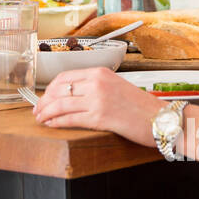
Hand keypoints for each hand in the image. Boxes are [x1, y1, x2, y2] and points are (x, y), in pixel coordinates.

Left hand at [32, 67, 161, 144]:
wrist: (161, 118)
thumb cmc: (141, 106)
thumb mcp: (116, 86)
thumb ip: (95, 87)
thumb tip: (72, 95)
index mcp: (100, 73)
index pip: (65, 77)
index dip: (50, 89)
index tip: (44, 97)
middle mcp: (97, 83)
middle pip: (59, 90)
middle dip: (44, 101)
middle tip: (37, 110)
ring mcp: (98, 100)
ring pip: (61, 104)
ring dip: (46, 113)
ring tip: (40, 119)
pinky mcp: (100, 117)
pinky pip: (70, 118)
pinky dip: (56, 122)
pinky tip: (51, 125)